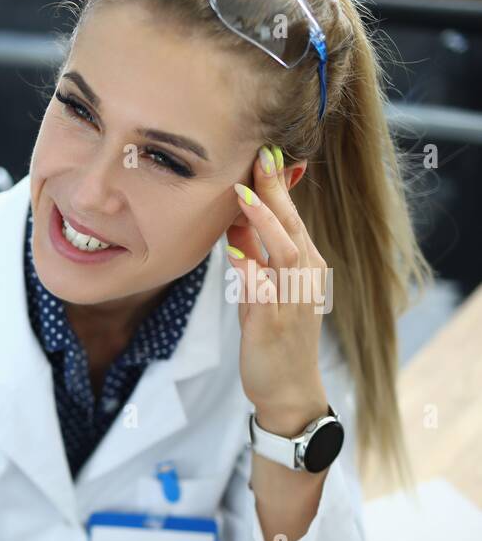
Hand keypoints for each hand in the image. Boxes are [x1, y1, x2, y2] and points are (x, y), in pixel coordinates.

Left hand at [227, 144, 329, 435]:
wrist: (289, 389)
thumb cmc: (276, 336)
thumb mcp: (264, 289)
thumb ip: (253, 255)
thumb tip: (234, 220)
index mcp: (306, 265)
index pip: (293, 218)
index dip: (280, 185)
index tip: (267, 152)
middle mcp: (305, 277)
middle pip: (292, 226)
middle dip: (275, 190)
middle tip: (260, 154)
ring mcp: (292, 300)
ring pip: (282, 251)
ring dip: (262, 221)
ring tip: (243, 193)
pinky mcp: (273, 324)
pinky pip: (262, 291)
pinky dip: (250, 269)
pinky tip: (235, 251)